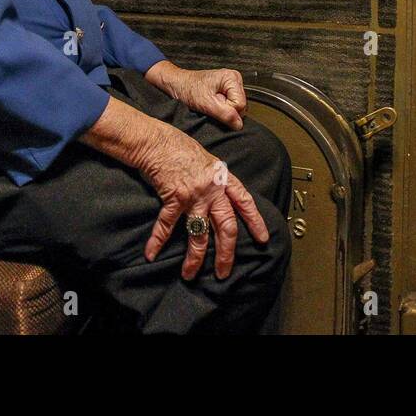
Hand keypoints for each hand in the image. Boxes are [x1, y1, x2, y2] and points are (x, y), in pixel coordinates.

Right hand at [138, 124, 268, 279]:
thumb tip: (223, 197)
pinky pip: (166, 225)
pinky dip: (157, 241)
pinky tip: (152, 254)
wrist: (157, 140)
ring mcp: (194, 194)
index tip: (263, 239)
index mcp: (223, 178)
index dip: (255, 221)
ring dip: (195, 257)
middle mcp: (212, 189)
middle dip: (226, 253)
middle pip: (226, 226)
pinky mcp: (174, 197)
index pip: (245, 202)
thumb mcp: (207, 160)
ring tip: (189, 274)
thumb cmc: (181, 148)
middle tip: (224, 272)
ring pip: (199, 233)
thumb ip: (217, 179)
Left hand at [145, 61, 246, 129]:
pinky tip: (211, 104)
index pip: (240, 105)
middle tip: (210, 105)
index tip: (213, 106)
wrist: (176, 84)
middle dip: (226, 111)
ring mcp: (231, 86)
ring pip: (235, 108)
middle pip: (240, 107)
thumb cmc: (188, 88)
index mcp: (232, 78)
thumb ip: (225, 114)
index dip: (227, 111)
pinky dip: (220, 109)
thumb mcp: (206, 103)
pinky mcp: (227, 92)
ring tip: (210, 104)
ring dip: (223, 111)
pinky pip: (230, 106)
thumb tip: (239, 125)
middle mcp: (235, 80)